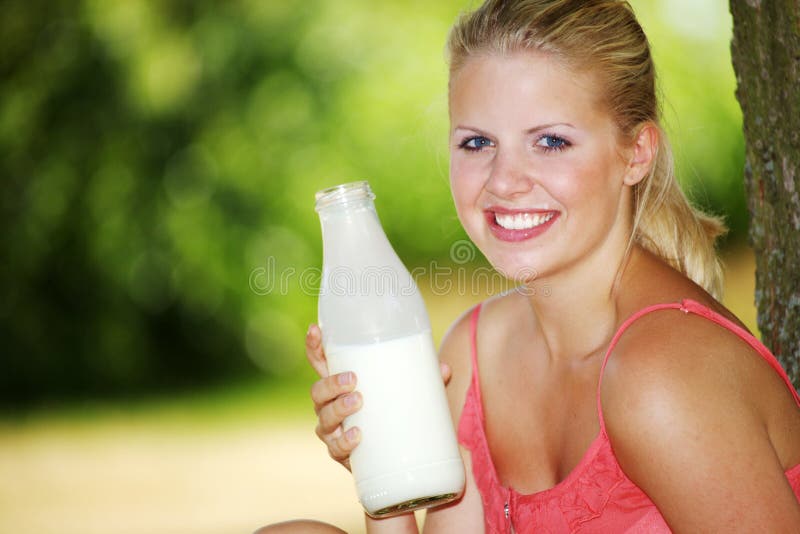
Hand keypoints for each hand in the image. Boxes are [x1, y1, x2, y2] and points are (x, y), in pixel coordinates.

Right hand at [306, 324, 452, 470]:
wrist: (398, 458)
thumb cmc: (397, 412)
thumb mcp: (410, 392)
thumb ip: (426, 379)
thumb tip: (444, 369)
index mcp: (341, 384)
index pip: (321, 362)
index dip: (314, 345)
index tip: (315, 329)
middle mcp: (330, 406)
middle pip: (318, 390)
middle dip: (331, 383)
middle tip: (353, 379)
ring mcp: (333, 431)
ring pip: (324, 418)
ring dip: (338, 408)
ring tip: (357, 401)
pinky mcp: (341, 454)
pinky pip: (336, 449)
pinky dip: (344, 442)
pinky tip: (357, 436)